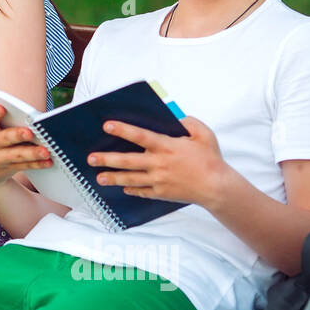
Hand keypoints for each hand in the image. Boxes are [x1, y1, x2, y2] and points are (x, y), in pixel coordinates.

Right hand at [0, 104, 52, 195]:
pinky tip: (48, 161)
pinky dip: (37, 164)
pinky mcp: (7, 168)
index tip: (1, 108)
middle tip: (29, 132)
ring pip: (17, 154)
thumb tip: (19, 113)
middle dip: (17, 135)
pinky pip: (24, 165)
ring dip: (32, 153)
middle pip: (4, 138)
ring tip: (46, 151)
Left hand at [88, 116, 231, 210]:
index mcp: (167, 147)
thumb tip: (173, 117)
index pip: (140, 136)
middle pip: (128, 161)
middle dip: (107, 159)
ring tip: (98, 178)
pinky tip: (122, 188)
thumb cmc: (211, 158)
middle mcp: (159, 164)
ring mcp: (159, 180)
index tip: (107, 126)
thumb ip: (188, 122)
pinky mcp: (161, 193)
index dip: (123, 130)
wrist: (218, 187)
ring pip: (130, 179)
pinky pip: (142, 191)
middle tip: (91, 158)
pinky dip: (131, 190)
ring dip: (113, 178)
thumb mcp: (203, 134)